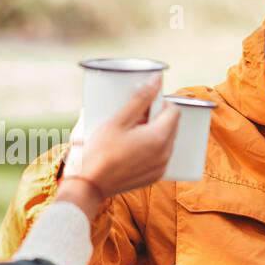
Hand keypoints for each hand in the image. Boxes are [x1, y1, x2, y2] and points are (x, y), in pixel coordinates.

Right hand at [57, 76, 178, 216]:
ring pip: (166, 141)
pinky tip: (131, 149)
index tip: (142, 106)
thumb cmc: (100, 152)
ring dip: (154, 133)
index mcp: (159, 137)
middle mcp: (165, 153)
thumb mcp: (118, 121)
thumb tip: (157, 80)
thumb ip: (140, 99)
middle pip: (172, 126)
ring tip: (130, 134)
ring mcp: (161, 167)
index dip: (159, 104)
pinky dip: (151, 149)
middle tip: (133, 118)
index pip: (174, 111)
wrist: (90, 185)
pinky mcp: (154, 176)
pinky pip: (160, 156)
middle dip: (157, 118)